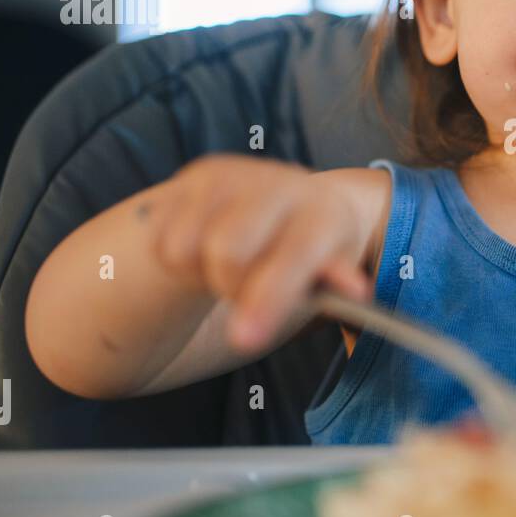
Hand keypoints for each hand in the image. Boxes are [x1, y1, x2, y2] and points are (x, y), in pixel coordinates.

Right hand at [146, 154, 372, 351]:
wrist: (290, 199)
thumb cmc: (313, 247)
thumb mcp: (331, 268)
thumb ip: (336, 282)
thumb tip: (352, 291)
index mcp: (322, 209)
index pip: (294, 254)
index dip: (270, 298)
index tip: (245, 340)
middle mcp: (276, 183)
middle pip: (227, 252)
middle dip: (231, 288)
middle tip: (247, 293)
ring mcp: (231, 176)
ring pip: (184, 250)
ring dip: (203, 275)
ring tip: (233, 269)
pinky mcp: (193, 178)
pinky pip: (162, 243)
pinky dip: (181, 263)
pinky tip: (211, 252)